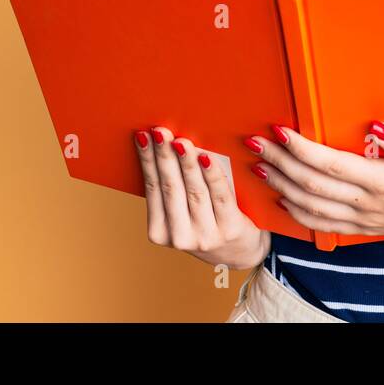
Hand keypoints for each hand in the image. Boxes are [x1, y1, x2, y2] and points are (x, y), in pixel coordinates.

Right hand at [135, 126, 268, 270]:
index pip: (152, 189)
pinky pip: (220, 195)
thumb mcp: (183, 215)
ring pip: (193, 190)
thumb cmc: (207, 224)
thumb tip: (167, 146)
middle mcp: (180, 237)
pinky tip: (206, 157)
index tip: (142, 136)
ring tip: (180, 141)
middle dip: (163, 156)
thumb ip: (175, 190)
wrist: (241, 252)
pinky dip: (212, 174)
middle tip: (159, 131)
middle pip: (170, 188)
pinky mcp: (230, 229)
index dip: (147, 161)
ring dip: (186, 162)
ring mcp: (206, 235)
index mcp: (160, 232)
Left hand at [244, 121, 383, 252]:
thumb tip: (377, 127)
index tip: (279, 129)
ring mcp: (363, 219)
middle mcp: (367, 203)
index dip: (300, 147)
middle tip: (255, 141)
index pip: (329, 164)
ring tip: (260, 166)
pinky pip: (322, 224)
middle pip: (311, 183)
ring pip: (310, 206)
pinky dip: (297, 212)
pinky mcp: (364, 228)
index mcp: (382, 182)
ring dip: (281, 185)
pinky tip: (283, 199)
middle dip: (279, 161)